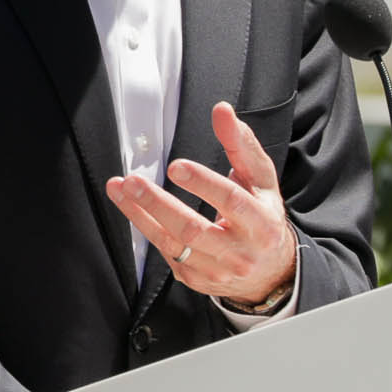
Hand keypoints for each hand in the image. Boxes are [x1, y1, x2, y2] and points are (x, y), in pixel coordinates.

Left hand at [105, 102, 295, 307]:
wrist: (270, 272)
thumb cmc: (264, 218)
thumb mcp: (262, 181)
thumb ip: (241, 145)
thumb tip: (222, 111)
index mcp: (261, 223)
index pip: (231, 201)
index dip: (202, 183)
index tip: (176, 166)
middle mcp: (239, 252)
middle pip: (193, 229)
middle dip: (158, 204)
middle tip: (133, 182)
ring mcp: (215, 270)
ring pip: (172, 244)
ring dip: (140, 216)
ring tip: (121, 190)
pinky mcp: (196, 279)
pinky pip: (165, 253)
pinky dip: (145, 228)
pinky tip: (132, 208)